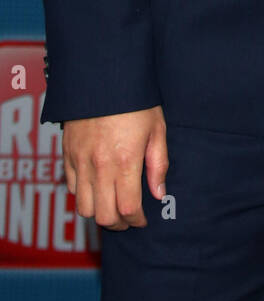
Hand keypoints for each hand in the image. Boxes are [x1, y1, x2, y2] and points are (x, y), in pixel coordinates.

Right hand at [63, 106, 167, 230]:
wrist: (104, 77)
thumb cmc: (136, 101)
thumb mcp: (157, 129)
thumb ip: (158, 164)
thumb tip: (158, 193)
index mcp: (125, 161)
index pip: (128, 208)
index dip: (136, 220)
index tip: (143, 219)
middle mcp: (99, 165)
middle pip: (104, 216)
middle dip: (119, 223)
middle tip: (129, 218)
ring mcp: (80, 161)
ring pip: (84, 207)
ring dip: (99, 212)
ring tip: (112, 206)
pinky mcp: (67, 154)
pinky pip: (71, 187)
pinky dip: (83, 195)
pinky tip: (97, 188)